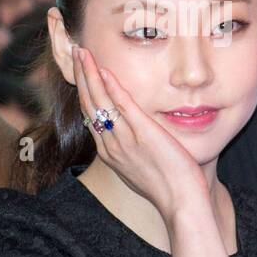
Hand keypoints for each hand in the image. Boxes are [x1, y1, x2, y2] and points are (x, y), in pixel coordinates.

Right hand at [72, 46, 208, 222]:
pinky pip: (122, 105)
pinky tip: (103, 70)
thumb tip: (134, 141)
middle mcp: (111, 145)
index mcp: (109, 153)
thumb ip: (133, 152)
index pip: (91, 116)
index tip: (81, 72)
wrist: (181, 204)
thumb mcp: (141, 171)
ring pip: (99, 101)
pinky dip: (111, 86)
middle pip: (89, 104)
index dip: (84, 91)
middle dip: (80, 76)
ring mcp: (125, 139)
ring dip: (89, 74)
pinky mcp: (143, 133)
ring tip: (82, 53)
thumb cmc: (168, 190)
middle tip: (75, 53)